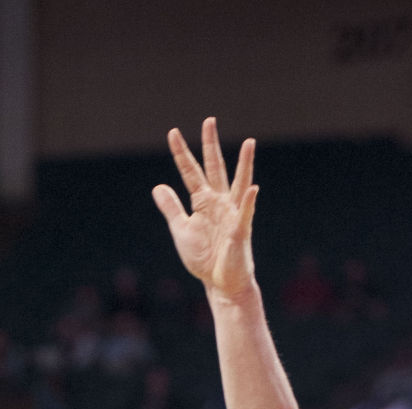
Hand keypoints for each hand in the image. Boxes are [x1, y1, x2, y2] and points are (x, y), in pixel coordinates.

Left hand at [152, 118, 257, 302]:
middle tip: (209, 121)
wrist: (220, 283)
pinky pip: (246, 214)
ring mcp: (232, 214)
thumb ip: (171, 208)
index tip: (172, 133)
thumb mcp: (182, 230)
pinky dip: (249, 202)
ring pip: (239, 183)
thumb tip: (158, 187)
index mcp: (204, 202)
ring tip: (249, 143)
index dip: (181, 154)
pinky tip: (253, 188)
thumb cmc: (204, 258)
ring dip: (245, 164)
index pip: (191, 172)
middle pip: (215, 168)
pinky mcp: (240, 231)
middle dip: (211, 145)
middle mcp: (220, 202)